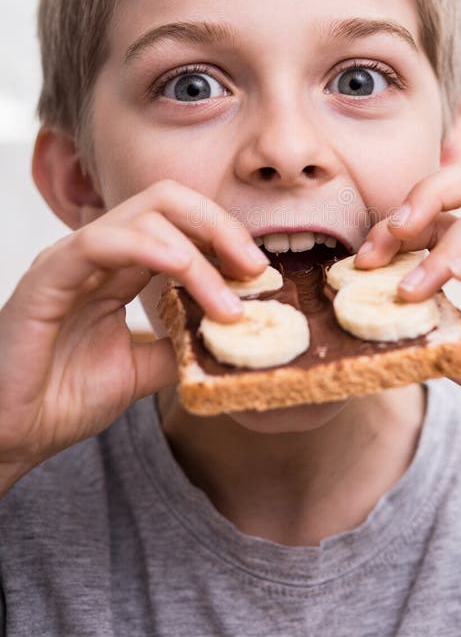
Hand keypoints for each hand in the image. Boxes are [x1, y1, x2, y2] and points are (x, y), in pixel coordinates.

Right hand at [0, 180, 267, 493]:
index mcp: (120, 266)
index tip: (260, 272)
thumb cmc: (62, 398)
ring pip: (143, 216)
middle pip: (167, 201)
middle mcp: (99, 253)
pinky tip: (182, 271)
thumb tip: (232, 334)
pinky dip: (149, 248)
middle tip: (255, 268)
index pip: (179, 221)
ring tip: (228, 300)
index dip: (225, 236)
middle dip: (220, 226)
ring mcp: (72, 260)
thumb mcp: (142, 369)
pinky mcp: (48, 278)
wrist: (10, 436)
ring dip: (197, 253)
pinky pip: (99, 241)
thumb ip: (180, 344)